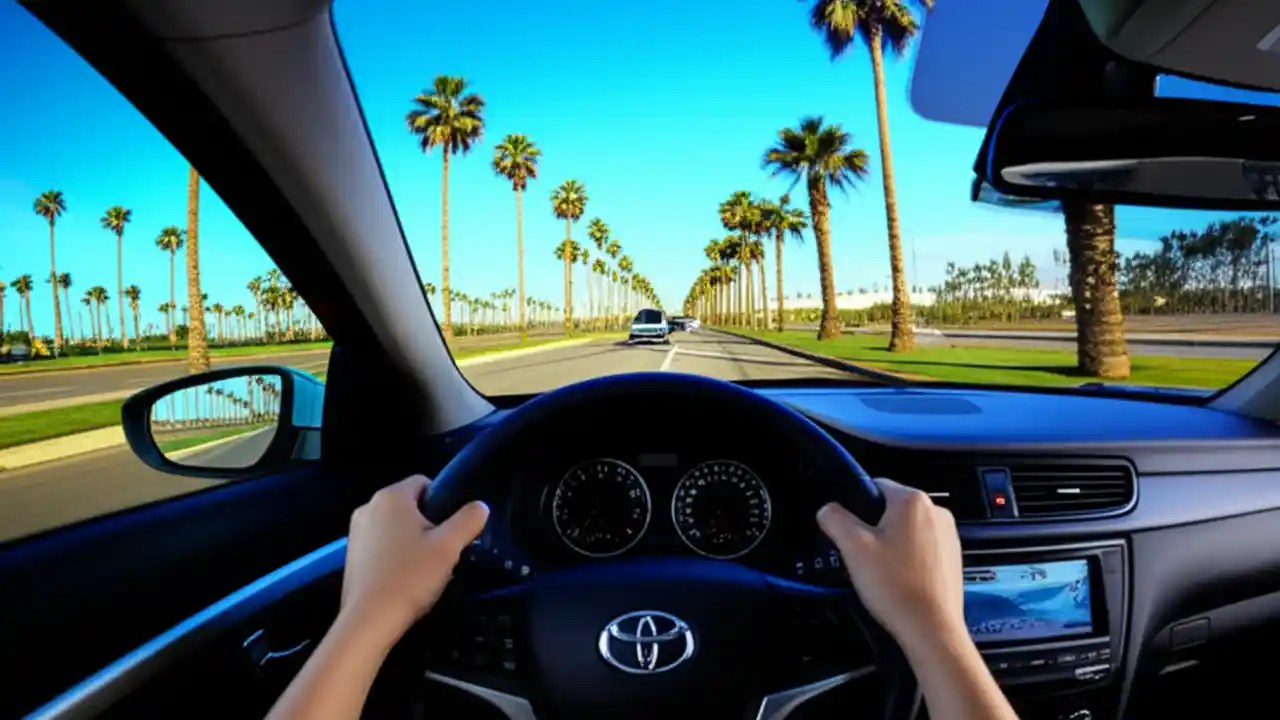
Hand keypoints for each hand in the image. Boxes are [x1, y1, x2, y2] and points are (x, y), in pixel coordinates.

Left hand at [339, 475, 488, 644]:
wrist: (370, 620)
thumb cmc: (410, 577)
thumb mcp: (448, 547)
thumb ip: (468, 520)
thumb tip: (480, 506)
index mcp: (390, 496)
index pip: (424, 483)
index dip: (442, 503)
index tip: (450, 531)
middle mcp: (368, 507)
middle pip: (409, 506)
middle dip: (427, 524)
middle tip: (441, 553)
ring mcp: (355, 532)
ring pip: (395, 527)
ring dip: (411, 541)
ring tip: (422, 570)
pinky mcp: (350, 555)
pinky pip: (380, 544)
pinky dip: (394, 555)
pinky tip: (403, 579)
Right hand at [817, 478, 964, 651]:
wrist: (931, 629)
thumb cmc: (894, 585)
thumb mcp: (853, 547)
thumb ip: (834, 518)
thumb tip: (827, 509)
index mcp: (913, 500)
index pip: (874, 485)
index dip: (856, 507)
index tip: (850, 534)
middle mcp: (937, 511)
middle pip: (890, 509)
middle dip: (874, 529)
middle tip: (863, 557)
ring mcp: (949, 535)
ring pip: (906, 530)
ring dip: (891, 545)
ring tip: (882, 573)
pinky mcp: (953, 558)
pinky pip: (922, 549)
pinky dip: (908, 560)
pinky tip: (901, 581)